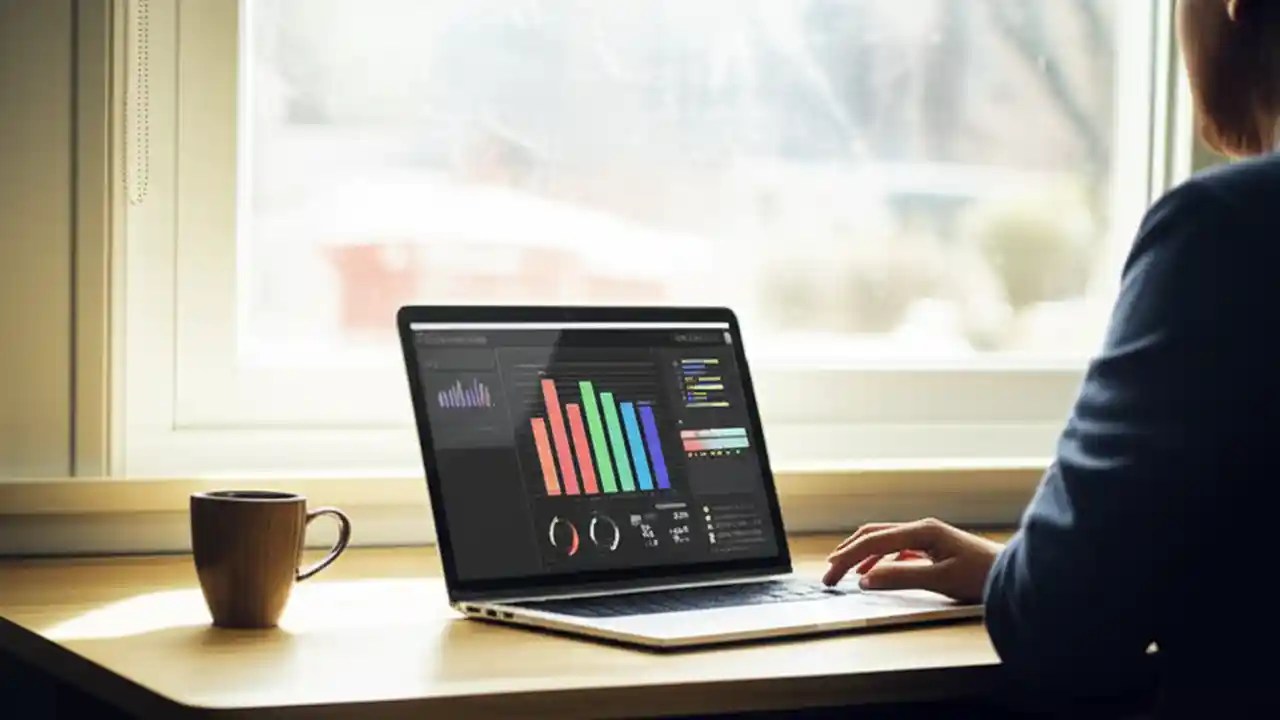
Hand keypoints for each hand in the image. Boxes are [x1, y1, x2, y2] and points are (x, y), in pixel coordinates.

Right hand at [822, 518, 1003, 602]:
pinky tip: (873, 570)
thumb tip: (865, 578)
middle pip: (874, 535)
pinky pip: (896, 549)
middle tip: (830, 573)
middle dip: (848, 552)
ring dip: (861, 553)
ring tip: (843, 569)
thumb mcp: (940, 579)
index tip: (831, 573)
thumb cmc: (983, 575)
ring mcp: (927, 537)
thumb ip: (901, 577)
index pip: (874, 541)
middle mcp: (922, 529)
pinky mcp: (932, 548)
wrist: (1014, 574)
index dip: (848, 557)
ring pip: (883, 540)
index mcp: (922, 531)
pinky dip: (878, 558)